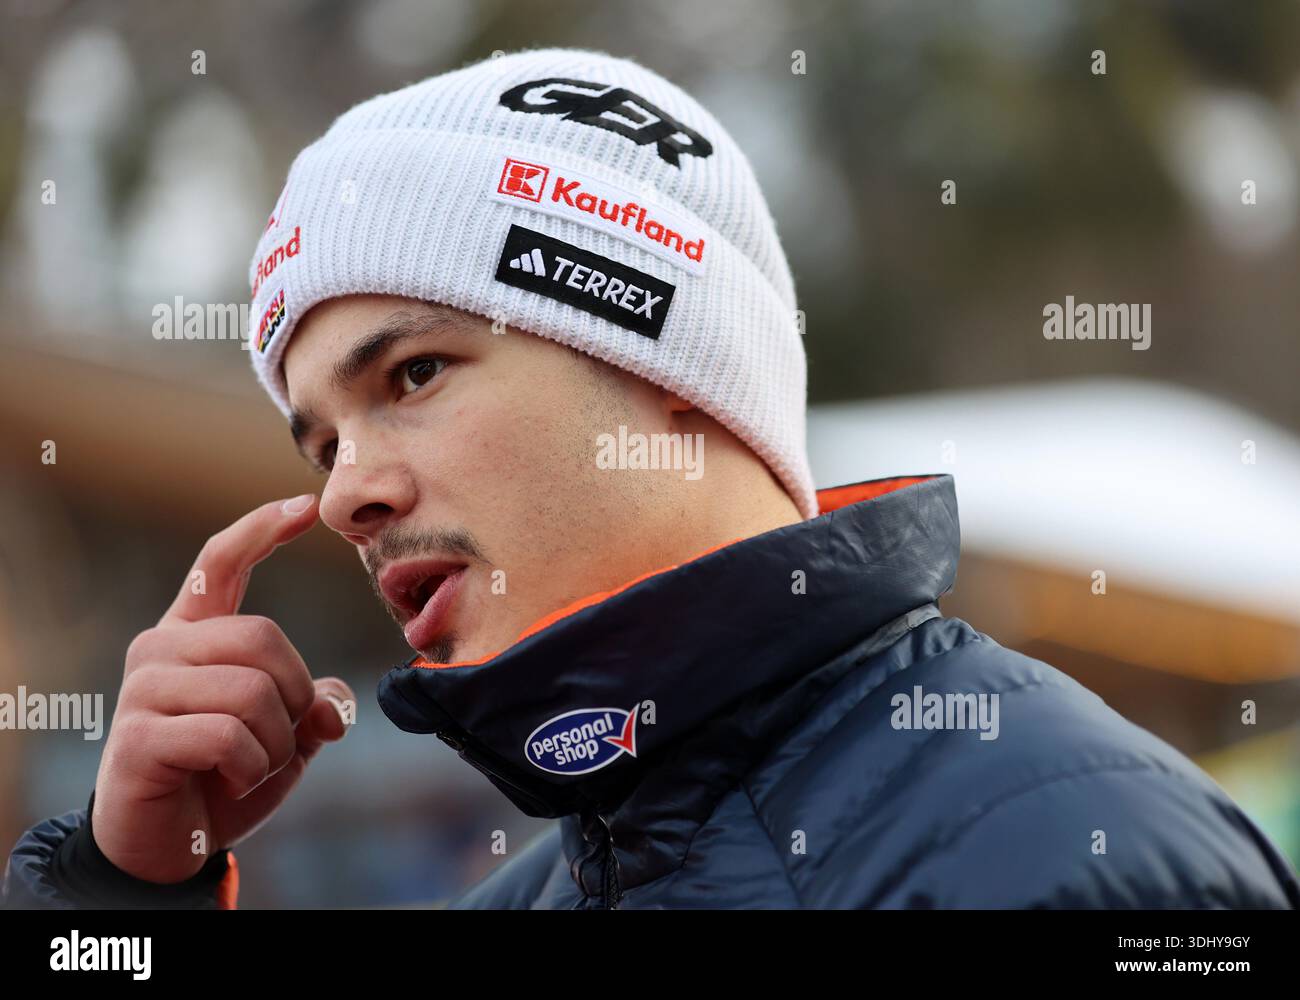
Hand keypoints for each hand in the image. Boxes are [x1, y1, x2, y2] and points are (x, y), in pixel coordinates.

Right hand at [90, 495, 353, 882]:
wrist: (168, 845)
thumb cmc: (225, 777)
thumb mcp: (286, 738)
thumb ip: (313, 707)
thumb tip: (333, 704)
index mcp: (194, 634)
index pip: (220, 563)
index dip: (261, 530)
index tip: (306, 505)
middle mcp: (161, 649)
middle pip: (262, 636)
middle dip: (293, 695)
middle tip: (278, 739)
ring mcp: (143, 690)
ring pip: (250, 690)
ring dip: (274, 743)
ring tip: (249, 765)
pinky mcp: (138, 736)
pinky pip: (228, 735)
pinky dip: (252, 767)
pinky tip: (230, 780)